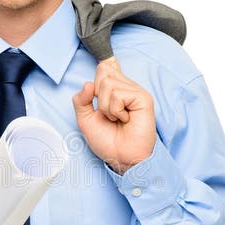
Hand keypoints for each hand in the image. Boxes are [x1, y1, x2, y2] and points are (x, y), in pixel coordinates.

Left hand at [72, 58, 156, 174]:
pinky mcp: (143, 98)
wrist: (121, 158)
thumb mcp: (85, 119)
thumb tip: (87, 83)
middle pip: (103, 72)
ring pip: (108, 82)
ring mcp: (135, 91)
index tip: (96, 86)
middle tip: (108, 114)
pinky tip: (125, 119)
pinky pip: (118, 94)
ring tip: (116, 119)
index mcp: (115, 90)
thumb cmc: (108, 142)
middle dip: (98, 96)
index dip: (100, 70)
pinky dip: (115, 110)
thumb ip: (81, 100)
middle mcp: (126, 88)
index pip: (105, 66)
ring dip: (106, 107)